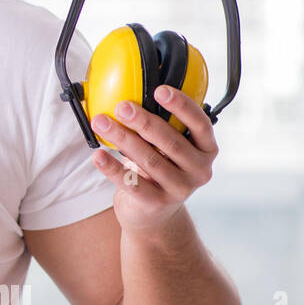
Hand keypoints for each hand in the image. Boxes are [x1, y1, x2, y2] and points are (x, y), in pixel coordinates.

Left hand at [89, 84, 218, 236]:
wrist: (154, 214)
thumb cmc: (159, 170)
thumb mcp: (168, 149)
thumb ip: (161, 127)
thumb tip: (130, 94)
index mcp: (206, 149)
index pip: (200, 124)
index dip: (182, 106)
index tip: (160, 90)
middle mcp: (199, 170)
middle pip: (170, 142)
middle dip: (143, 121)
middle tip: (122, 106)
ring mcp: (180, 189)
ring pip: (149, 160)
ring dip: (122, 139)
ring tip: (101, 123)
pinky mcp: (157, 203)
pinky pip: (132, 183)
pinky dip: (112, 167)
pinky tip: (97, 155)